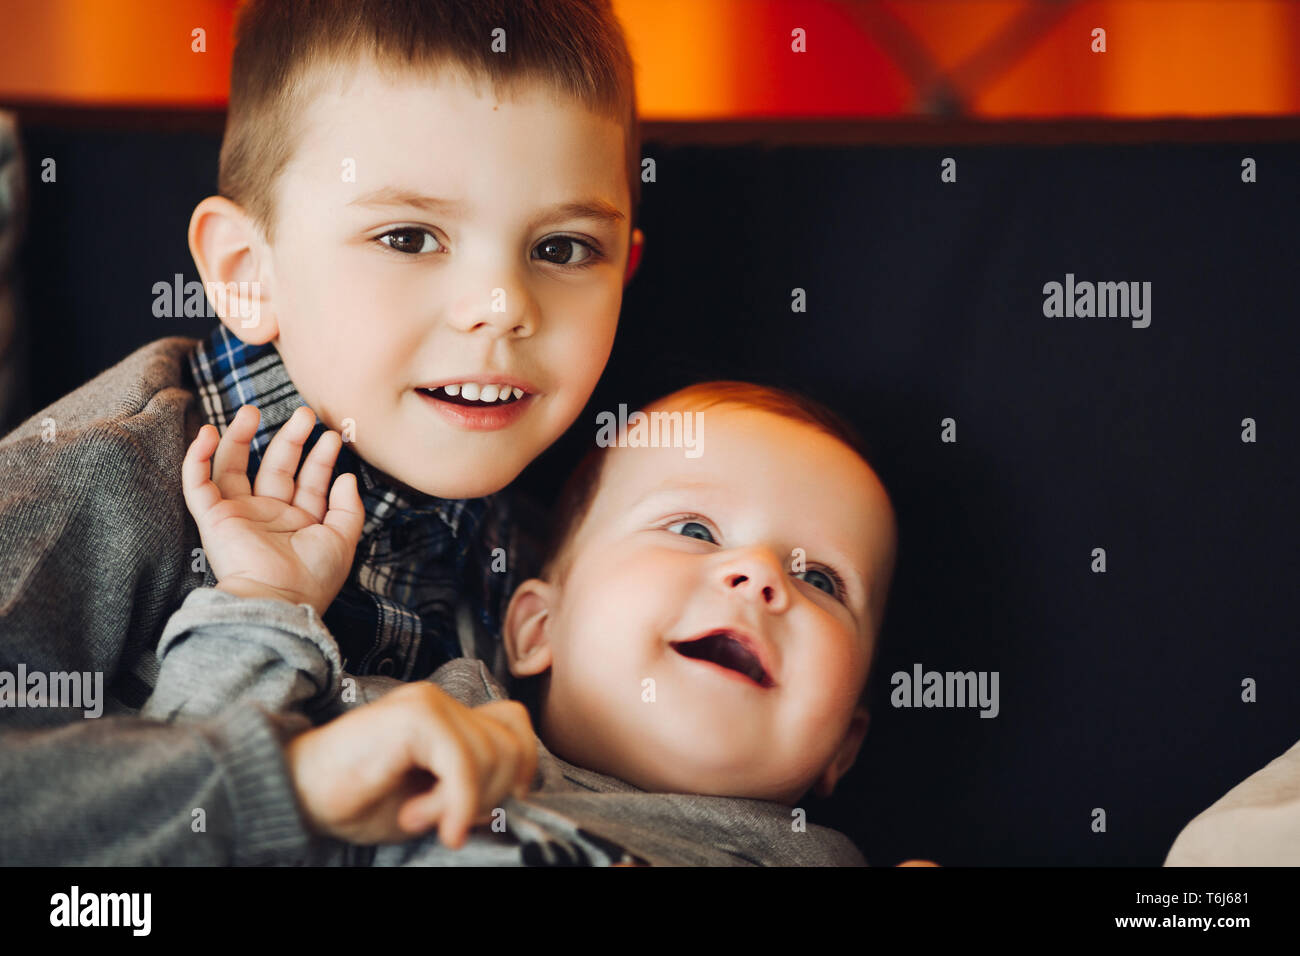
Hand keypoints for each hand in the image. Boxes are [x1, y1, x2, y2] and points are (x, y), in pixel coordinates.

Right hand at [181, 404, 364, 616]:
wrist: (279, 598)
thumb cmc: (312, 576)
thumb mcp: (343, 539)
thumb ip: (349, 508)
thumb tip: (348, 477)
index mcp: (299, 523)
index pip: (309, 482)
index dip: (320, 458)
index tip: (332, 437)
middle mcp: (268, 516)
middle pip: (276, 467)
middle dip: (290, 439)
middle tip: (305, 413)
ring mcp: (239, 516)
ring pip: (234, 467)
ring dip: (240, 438)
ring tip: (252, 410)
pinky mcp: (213, 519)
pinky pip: (197, 484)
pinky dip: (197, 459)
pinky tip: (206, 432)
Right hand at [285, 682, 538, 847]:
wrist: (295, 794)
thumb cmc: (357, 799)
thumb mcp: (431, 798)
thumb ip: (472, 785)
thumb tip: (518, 790)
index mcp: (446, 715)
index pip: (514, 723)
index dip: (520, 765)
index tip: (489, 808)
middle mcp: (440, 701)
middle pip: (511, 744)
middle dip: (492, 794)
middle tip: (443, 820)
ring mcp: (427, 704)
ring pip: (492, 756)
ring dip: (462, 802)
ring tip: (416, 816)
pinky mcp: (415, 717)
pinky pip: (463, 764)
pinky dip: (454, 802)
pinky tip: (421, 821)